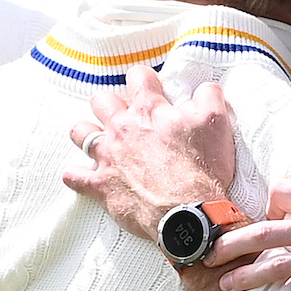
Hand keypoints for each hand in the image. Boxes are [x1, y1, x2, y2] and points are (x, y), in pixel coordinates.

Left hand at [63, 71, 237, 240]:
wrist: (187, 214)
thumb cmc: (202, 169)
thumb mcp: (216, 123)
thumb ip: (208, 97)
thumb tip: (204, 87)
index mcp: (149, 110)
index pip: (139, 77)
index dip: (145, 80)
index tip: (152, 90)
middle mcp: (122, 128)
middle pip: (102, 101)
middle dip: (111, 104)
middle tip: (126, 118)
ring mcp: (108, 157)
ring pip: (80, 132)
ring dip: (87, 133)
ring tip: (101, 142)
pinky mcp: (100, 186)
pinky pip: (74, 177)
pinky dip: (77, 175)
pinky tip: (85, 176)